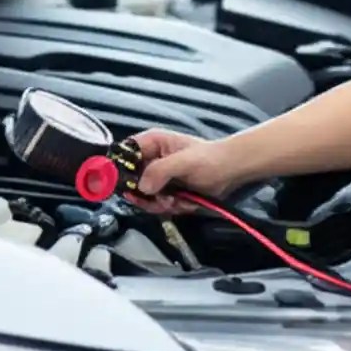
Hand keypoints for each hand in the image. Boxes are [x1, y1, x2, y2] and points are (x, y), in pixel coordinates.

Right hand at [124, 129, 244, 214]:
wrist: (232, 172)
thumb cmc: (211, 158)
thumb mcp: (185, 161)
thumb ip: (160, 171)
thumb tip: (142, 187)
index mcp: (151, 143)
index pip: (122, 155)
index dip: (119, 171)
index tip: (128, 187)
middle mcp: (150, 160)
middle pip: (129, 182)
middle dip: (145, 195)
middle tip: (162, 198)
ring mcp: (157, 177)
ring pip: (143, 197)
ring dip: (160, 203)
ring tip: (177, 199)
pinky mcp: (165, 192)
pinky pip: (157, 205)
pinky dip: (170, 207)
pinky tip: (184, 201)